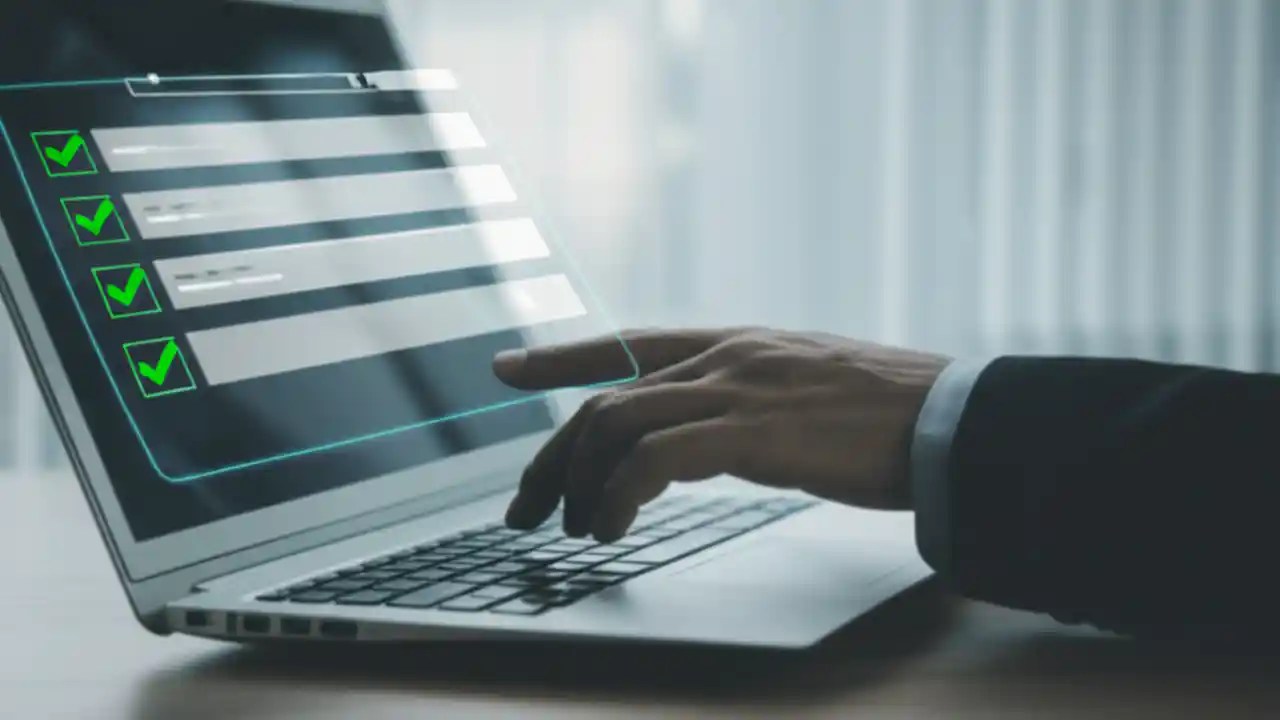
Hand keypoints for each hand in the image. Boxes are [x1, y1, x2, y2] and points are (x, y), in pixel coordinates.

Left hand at [493, 328, 950, 541]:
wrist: (951, 417)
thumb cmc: (887, 413)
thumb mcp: (801, 391)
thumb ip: (744, 403)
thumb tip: (700, 439)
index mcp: (734, 344)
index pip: (627, 342)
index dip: (561, 356)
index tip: (507, 367)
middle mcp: (723, 356)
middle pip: (604, 396)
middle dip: (552, 456)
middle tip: (526, 507)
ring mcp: (735, 388)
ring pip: (613, 421)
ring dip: (578, 482)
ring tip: (575, 530)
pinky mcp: (751, 430)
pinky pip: (653, 459)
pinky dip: (617, 495)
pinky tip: (612, 528)